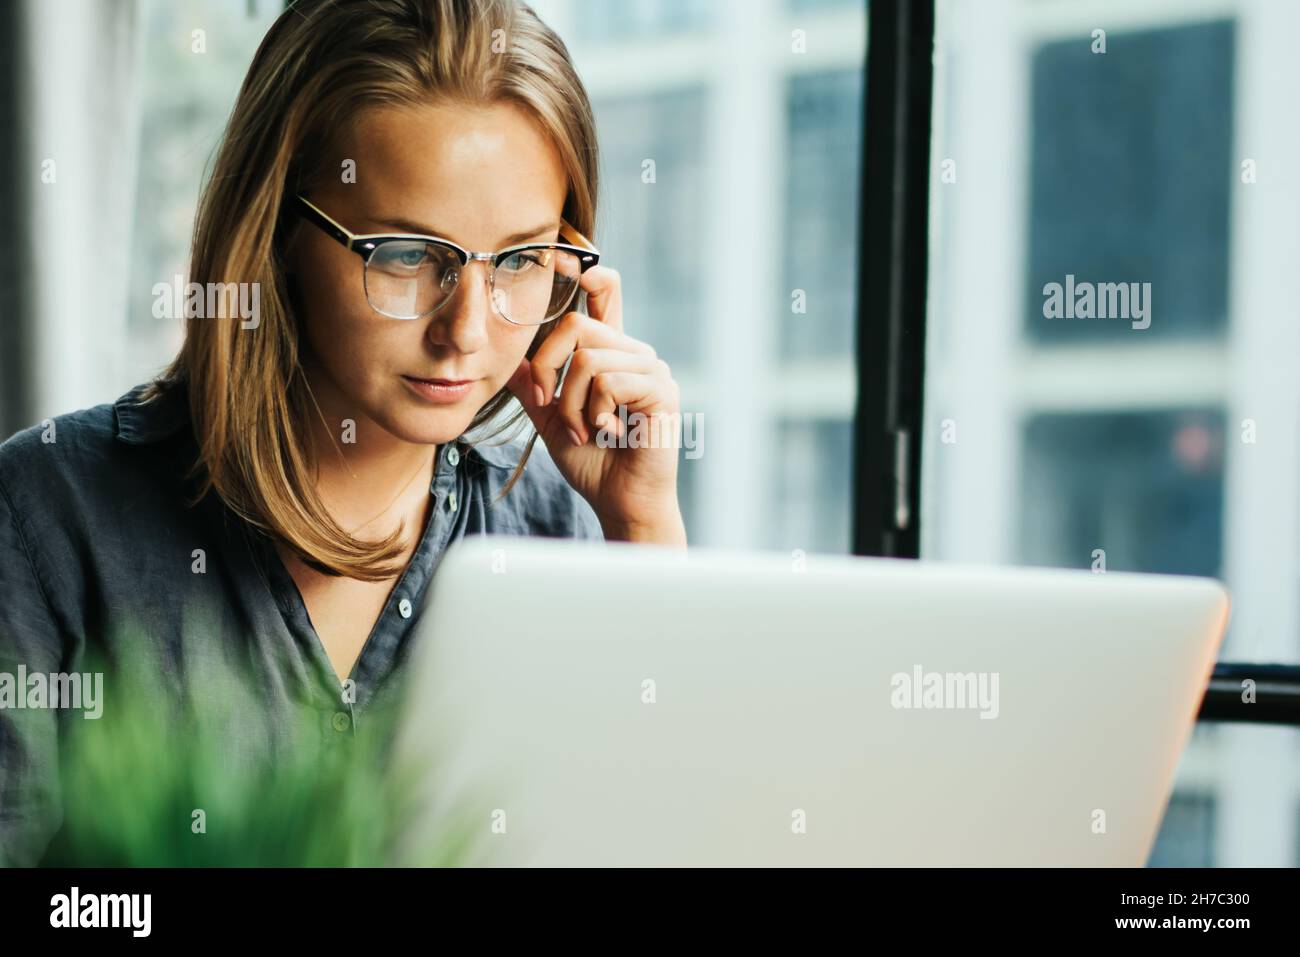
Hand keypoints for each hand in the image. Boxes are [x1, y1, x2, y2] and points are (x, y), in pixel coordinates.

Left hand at [505, 265, 685, 545]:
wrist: (622, 504)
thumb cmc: (594, 464)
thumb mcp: (552, 421)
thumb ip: (535, 388)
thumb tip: (509, 358)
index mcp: (612, 354)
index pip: (605, 293)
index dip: (586, 270)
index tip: (565, 257)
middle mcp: (635, 354)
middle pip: (576, 324)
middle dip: (549, 369)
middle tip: (554, 409)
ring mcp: (653, 370)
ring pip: (588, 358)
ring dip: (572, 404)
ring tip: (584, 431)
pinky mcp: (662, 391)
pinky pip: (609, 379)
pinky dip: (595, 411)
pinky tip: (608, 432)